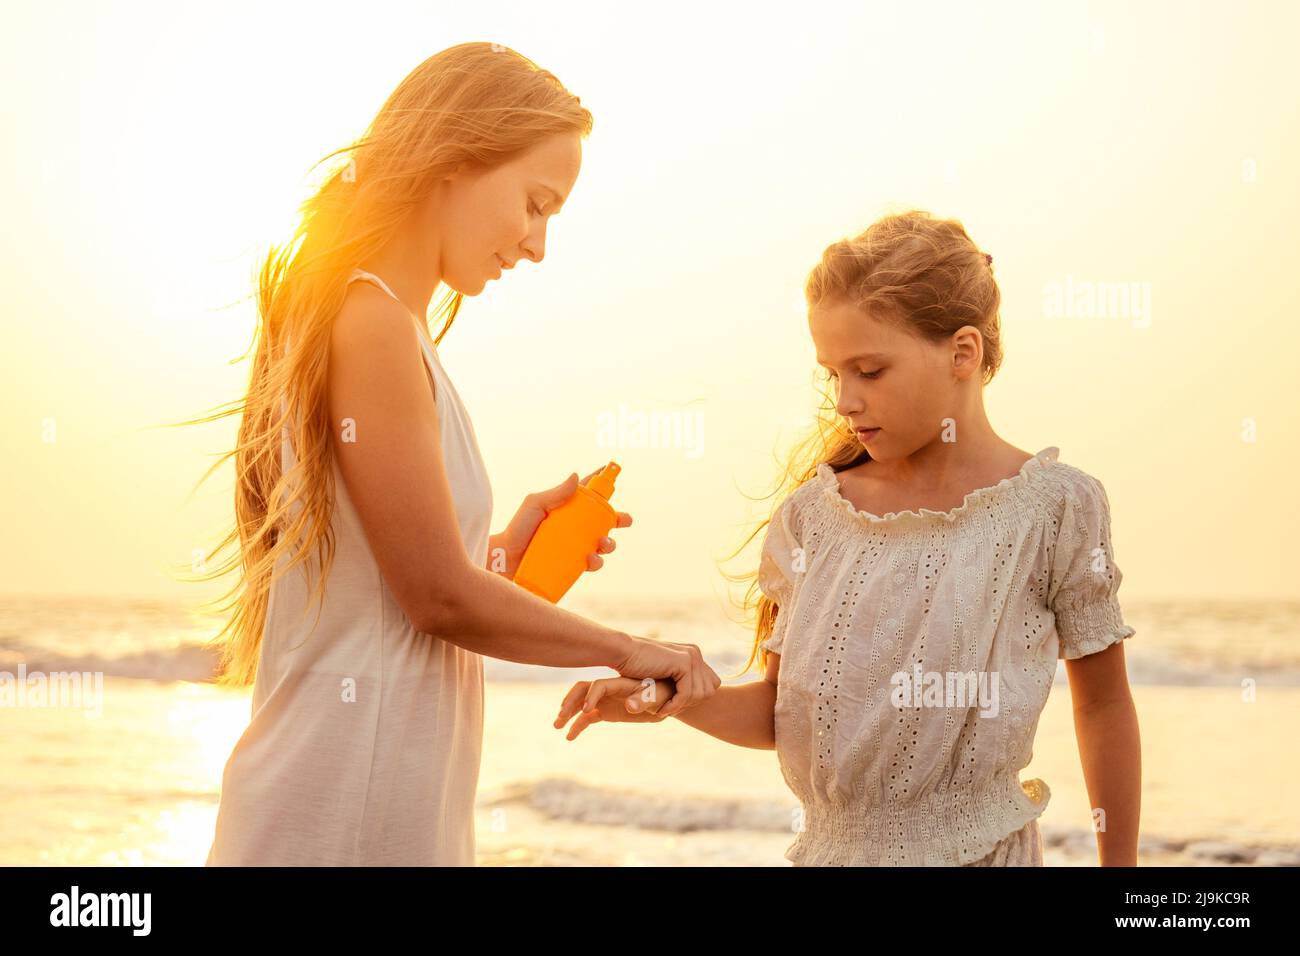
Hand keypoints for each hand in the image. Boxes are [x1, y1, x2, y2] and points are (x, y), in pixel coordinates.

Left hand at [487, 467, 632, 579]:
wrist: (505, 558)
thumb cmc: (518, 528)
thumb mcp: (535, 505)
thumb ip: (555, 493)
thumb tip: (576, 476)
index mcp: (567, 507)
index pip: (590, 492)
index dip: (604, 482)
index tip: (615, 471)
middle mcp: (575, 526)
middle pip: (604, 520)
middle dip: (619, 519)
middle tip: (624, 520)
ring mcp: (575, 546)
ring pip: (603, 543)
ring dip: (610, 543)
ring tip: (602, 543)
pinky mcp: (573, 564)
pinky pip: (592, 564)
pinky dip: (596, 562)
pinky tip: (591, 559)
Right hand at [553, 676, 675, 739]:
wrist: (666, 699)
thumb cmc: (664, 695)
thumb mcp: (657, 698)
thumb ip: (644, 700)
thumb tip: (630, 706)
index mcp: (619, 683)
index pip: (599, 685)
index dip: (591, 696)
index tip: (587, 710)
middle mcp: (608, 690)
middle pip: (583, 690)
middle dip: (570, 702)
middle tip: (561, 716)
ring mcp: (605, 700)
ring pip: (581, 704)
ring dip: (568, 713)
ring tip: (557, 726)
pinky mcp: (606, 711)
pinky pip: (587, 718)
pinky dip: (577, 725)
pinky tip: (569, 736)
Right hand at [614, 636, 719, 718]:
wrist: (621, 654)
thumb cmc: (637, 668)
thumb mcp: (664, 675)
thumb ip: (681, 681)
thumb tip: (705, 693)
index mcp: (693, 654)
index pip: (711, 685)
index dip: (694, 699)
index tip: (674, 704)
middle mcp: (695, 653)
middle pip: (709, 691)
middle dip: (689, 704)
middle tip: (668, 708)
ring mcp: (691, 656)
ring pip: (700, 695)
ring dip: (680, 706)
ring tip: (662, 709)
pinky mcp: (683, 662)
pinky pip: (686, 694)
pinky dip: (674, 706)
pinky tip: (660, 709)